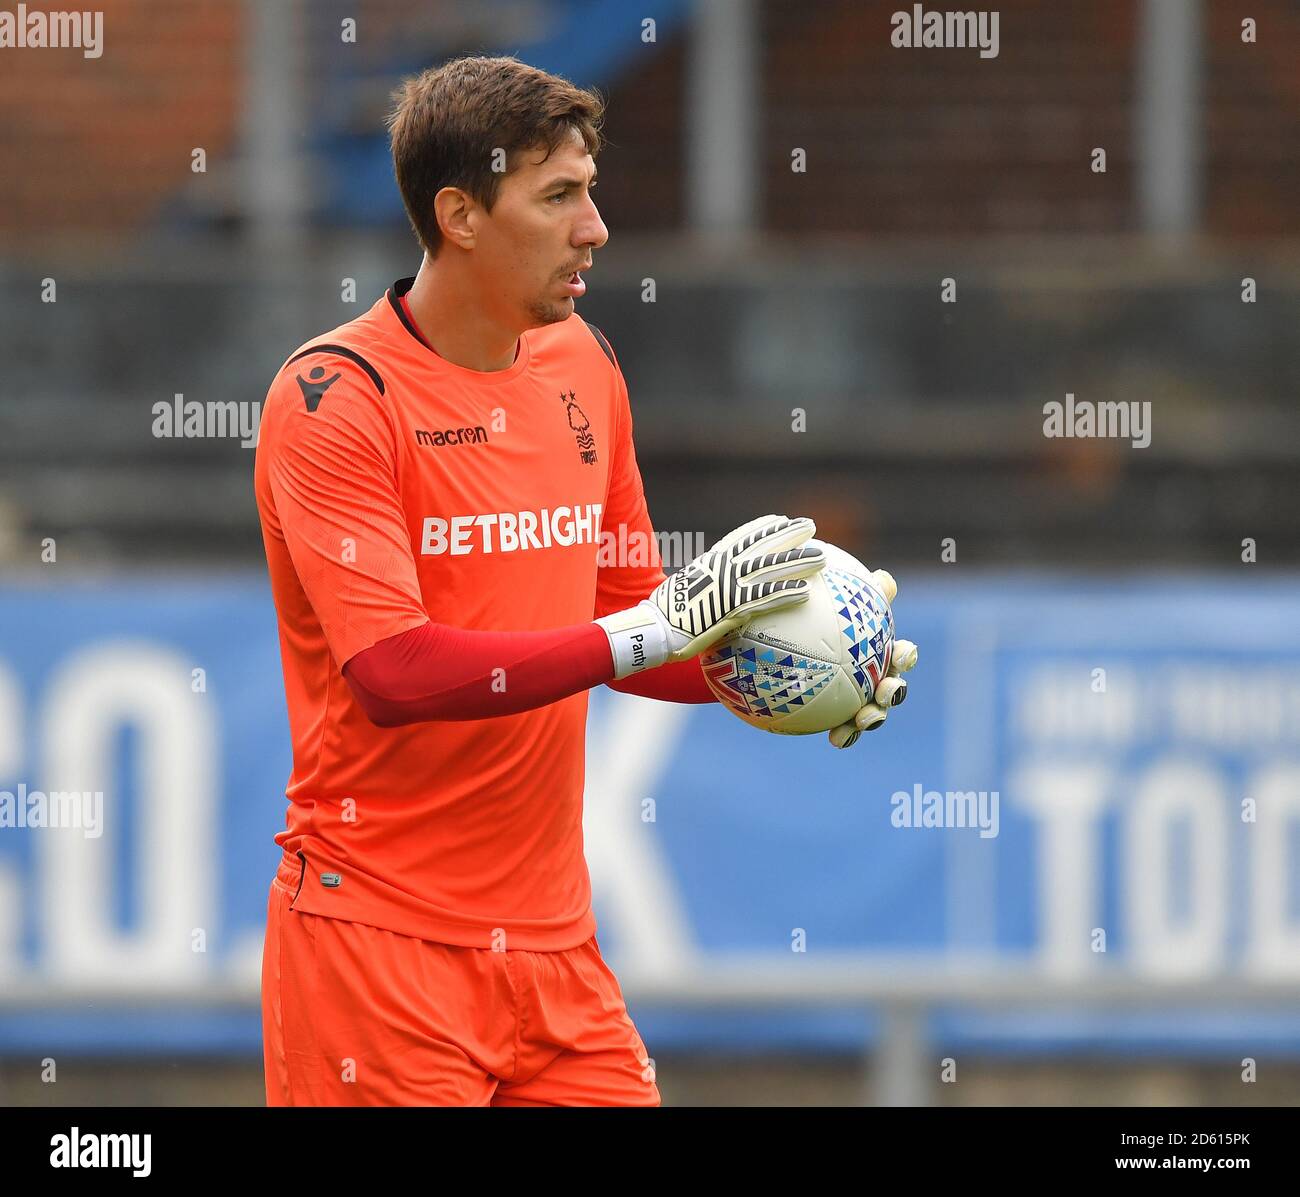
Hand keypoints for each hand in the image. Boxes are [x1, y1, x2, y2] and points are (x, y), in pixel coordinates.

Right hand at [595, 515, 825, 677]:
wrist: (655, 628)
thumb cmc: (665, 618)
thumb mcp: (684, 595)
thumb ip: (704, 592)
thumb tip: (712, 600)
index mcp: (710, 561)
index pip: (741, 537)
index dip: (762, 527)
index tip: (779, 519)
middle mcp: (721, 567)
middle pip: (762, 545)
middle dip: (788, 534)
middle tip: (810, 526)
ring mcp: (727, 585)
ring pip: (770, 568)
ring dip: (797, 561)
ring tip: (821, 557)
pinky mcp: (731, 606)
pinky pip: (765, 598)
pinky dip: (786, 593)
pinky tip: (806, 592)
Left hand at [828, 567, 917, 748]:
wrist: (788, 647)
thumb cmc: (815, 622)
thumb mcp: (835, 605)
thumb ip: (859, 594)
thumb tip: (884, 578)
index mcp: (879, 651)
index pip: (900, 652)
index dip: (905, 654)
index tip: (900, 652)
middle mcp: (876, 677)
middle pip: (894, 686)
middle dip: (895, 691)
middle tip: (885, 691)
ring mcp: (860, 700)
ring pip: (876, 713)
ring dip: (875, 718)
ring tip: (862, 720)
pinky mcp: (841, 718)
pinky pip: (847, 729)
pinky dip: (847, 735)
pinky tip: (835, 739)